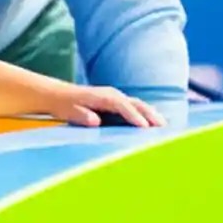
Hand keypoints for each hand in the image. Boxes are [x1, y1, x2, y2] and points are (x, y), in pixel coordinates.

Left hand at [46, 85, 165, 127]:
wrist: (57, 94)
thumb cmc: (63, 104)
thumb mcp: (68, 111)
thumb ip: (81, 115)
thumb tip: (95, 120)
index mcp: (101, 97)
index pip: (121, 105)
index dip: (134, 116)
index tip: (145, 127)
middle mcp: (111, 94)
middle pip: (135, 104)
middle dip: (149, 115)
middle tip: (163, 128)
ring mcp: (115, 97)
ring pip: (138, 105)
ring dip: (152, 114)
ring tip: (164, 127)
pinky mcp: (117, 102)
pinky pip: (135, 107)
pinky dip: (146, 114)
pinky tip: (155, 123)